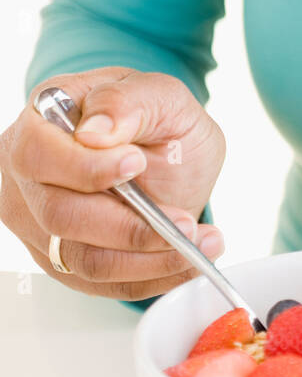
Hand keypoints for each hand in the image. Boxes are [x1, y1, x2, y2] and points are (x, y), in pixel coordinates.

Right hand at [0, 66, 225, 298]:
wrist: (167, 152)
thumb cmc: (155, 118)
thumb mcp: (159, 94)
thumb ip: (128, 102)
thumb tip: (95, 131)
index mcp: (42, 122)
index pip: (39, 154)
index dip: (86, 167)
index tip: (135, 163)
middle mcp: (28, 174)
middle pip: (58, 215)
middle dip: (128, 226)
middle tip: (184, 221)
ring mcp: (38, 220)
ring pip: (79, 259)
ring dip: (146, 259)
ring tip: (197, 242)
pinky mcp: (60, 257)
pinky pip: (99, 282)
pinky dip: (148, 278)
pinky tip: (184, 262)